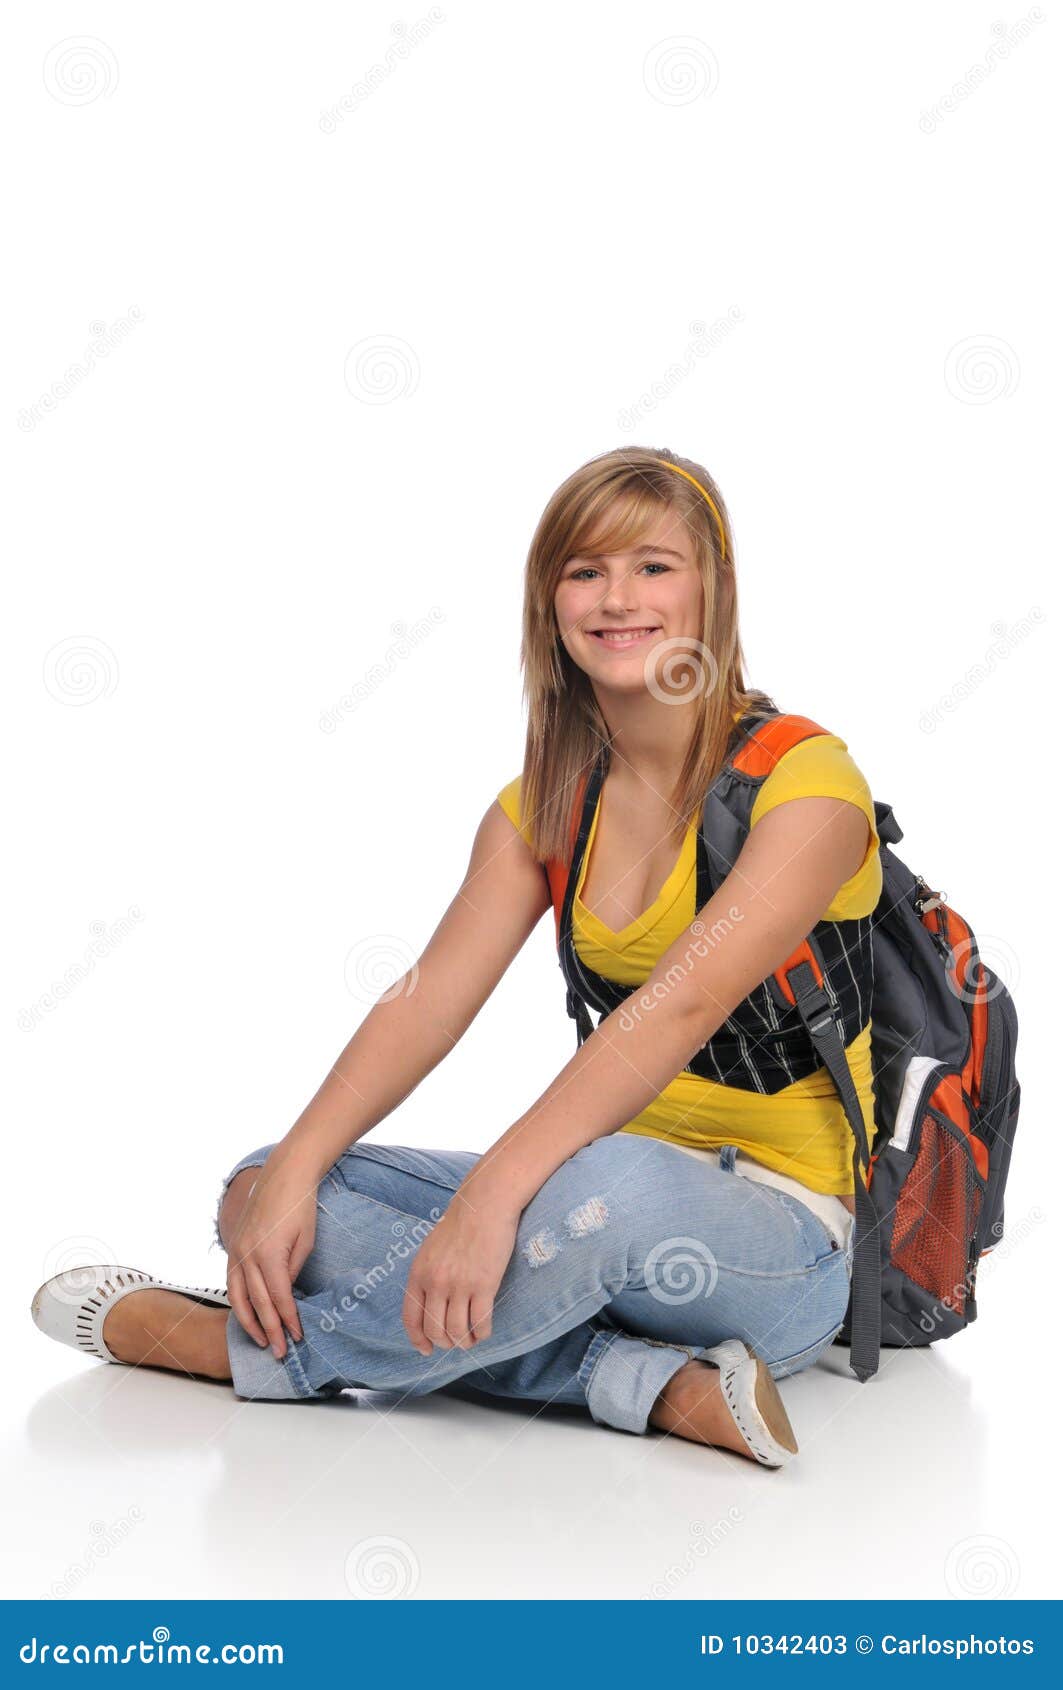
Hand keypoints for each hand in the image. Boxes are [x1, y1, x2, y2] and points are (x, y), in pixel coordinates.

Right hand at [226, 1159, 318, 1359]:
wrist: (284, 1173)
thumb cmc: (301, 1206)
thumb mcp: (305, 1241)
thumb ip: (291, 1272)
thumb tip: (283, 1296)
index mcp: (269, 1255)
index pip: (278, 1299)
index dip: (288, 1321)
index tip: (297, 1338)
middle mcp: (247, 1254)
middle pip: (256, 1303)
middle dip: (268, 1330)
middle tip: (278, 1352)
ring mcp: (236, 1249)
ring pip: (237, 1296)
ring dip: (247, 1321)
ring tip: (259, 1340)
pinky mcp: (234, 1244)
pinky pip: (232, 1280)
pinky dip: (239, 1300)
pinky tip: (247, 1312)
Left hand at [402, 1194, 519, 1355]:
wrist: (485, 1204)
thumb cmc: (460, 1223)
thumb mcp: (430, 1249)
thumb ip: (427, 1275)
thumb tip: (430, 1303)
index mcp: (419, 1273)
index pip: (411, 1318)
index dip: (418, 1339)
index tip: (426, 1349)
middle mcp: (435, 1282)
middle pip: (435, 1329)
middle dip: (444, 1343)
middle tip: (455, 1342)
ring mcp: (459, 1285)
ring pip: (457, 1331)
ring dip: (464, 1342)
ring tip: (471, 1340)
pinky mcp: (484, 1285)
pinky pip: (480, 1322)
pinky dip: (482, 1334)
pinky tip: (484, 1332)